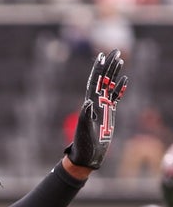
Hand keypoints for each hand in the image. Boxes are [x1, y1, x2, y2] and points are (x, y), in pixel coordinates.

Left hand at [65, 48, 126, 168]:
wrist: (86, 156)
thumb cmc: (83, 144)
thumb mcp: (84, 130)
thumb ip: (86, 116)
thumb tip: (88, 102)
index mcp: (89, 104)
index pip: (94, 82)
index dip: (98, 69)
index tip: (102, 55)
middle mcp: (95, 103)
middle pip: (103, 79)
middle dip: (108, 65)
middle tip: (115, 50)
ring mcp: (103, 107)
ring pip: (110, 86)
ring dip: (114, 73)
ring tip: (120, 59)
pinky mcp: (109, 113)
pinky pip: (115, 97)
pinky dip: (120, 88)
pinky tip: (124, 80)